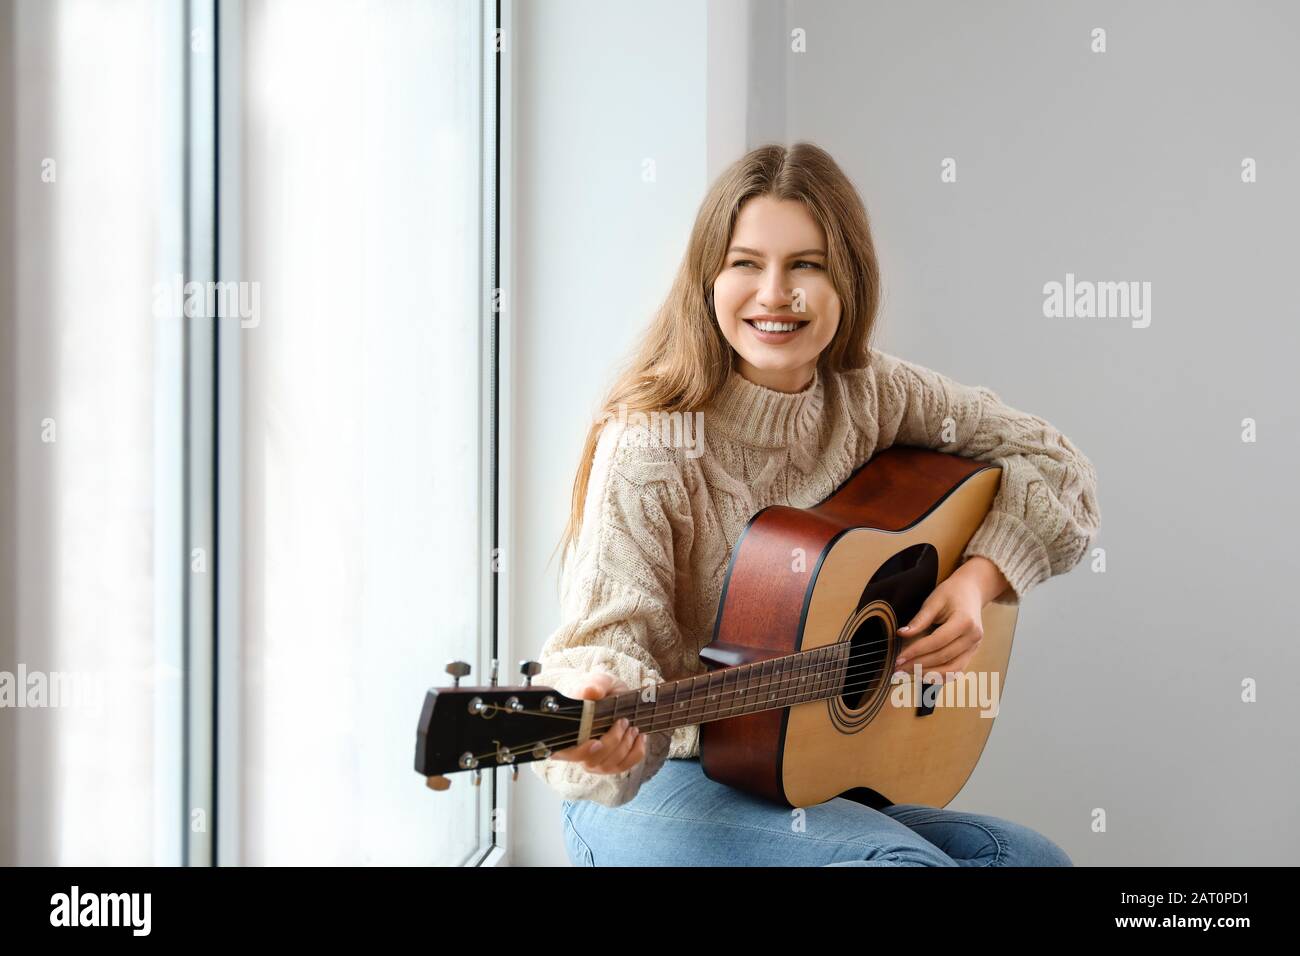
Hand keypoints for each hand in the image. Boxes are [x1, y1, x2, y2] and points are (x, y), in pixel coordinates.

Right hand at [550, 671, 647, 774]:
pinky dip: (636, 752)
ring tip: (633, 727)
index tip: (596, 742)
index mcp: (568, 733)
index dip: (580, 752)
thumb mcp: (598, 681)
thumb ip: (594, 685)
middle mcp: (579, 753)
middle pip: (592, 761)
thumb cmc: (599, 690)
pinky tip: (641, 737)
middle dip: (612, 742)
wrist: (613, 697)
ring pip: (609, 765)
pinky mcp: (613, 764)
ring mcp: (596, 761)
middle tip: (623, 721)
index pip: (565, 753)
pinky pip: (625, 766)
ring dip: (625, 746)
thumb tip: (591, 691)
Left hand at [893, 557, 1007, 682]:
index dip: (916, 651)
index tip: (899, 658)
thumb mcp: (934, 600)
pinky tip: (922, 674)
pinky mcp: (972, 653)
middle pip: (944, 657)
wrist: (972, 591)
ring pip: (952, 670)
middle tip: (898, 668)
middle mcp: (973, 637)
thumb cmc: (951, 593)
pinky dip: (940, 675)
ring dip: (929, 674)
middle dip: (919, 665)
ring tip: (908, 673)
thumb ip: (919, 619)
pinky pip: (956, 670)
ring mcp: (975, 647)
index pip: (937, 642)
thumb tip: (902, 634)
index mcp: (965, 622)